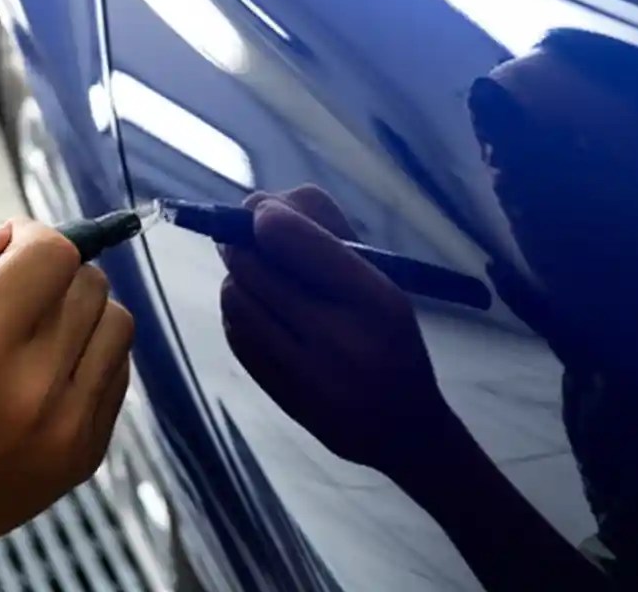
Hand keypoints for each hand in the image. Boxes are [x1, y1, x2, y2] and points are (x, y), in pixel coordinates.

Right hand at [0, 219, 132, 576]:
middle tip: (21, 289)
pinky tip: (50, 365)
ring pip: (116, 321)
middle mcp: (27, 389)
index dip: (31, 236)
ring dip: (82, 310)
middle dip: (55, 272)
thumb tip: (6, 231)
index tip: (11, 247)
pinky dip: (91, 354)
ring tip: (41, 325)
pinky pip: (117, 370)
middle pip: (87, 282)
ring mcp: (66, 426)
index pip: (49, 254)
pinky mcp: (88, 451)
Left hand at [219, 186, 454, 473]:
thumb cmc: (392, 342)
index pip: (298, 242)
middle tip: (245, 234)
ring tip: (256, 274)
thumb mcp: (383, 286)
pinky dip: (238, 310)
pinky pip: (235, 331)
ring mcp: (302, 369)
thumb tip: (260, 206)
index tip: (261, 210)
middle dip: (241, 241)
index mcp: (375, 299)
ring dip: (237, 276)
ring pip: (236, 296)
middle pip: (253, 265)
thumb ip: (328, 245)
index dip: (267, 218)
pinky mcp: (275, 389)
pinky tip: (258, 309)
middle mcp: (337, 335)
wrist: (402, 431)